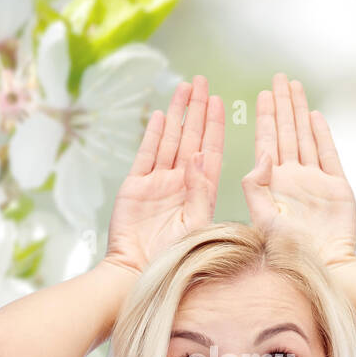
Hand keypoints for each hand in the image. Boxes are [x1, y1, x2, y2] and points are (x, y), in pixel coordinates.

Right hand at [104, 75, 223, 276]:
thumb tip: (203, 156)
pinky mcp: (135, 186)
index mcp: (200, 193)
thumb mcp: (198, 224)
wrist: (139, 274)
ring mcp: (157, 183)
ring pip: (169, 140)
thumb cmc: (175, 259)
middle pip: (191, 138)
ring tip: (184, 88)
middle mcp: (180, 183)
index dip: (214, 126)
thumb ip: (202, 191)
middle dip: (197, 110)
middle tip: (203, 82)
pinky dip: (152, 135)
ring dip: (177, 114)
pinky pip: (146, 154)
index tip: (220, 102)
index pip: (211, 151)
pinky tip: (160, 115)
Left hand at [241, 73, 355, 271]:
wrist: (324, 267)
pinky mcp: (336, 186)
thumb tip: (261, 154)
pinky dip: (322, 134)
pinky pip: (328, 154)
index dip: (265, 117)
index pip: (267, 142)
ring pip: (306, 137)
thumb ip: (256, 186)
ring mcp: (315, 181)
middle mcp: (293, 178)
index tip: (263, 93)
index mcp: (273, 184)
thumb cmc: (289, 251)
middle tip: (279, 78)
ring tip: (296, 87)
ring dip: (300, 111)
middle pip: (287, 132)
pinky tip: (314, 116)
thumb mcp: (262, 219)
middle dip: (283, 105)